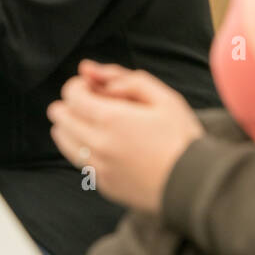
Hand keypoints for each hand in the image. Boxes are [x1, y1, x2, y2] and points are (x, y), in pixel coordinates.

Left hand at [47, 61, 204, 212]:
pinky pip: (82, 162)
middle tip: (100, 104)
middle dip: (74, 104)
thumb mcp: (162, 97)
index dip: (80, 85)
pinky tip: (114, 147)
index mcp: (110, 119)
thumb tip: (88, 69)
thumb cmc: (182, 136)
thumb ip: (123, 77)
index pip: (70, 94)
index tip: (97, 87)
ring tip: (101, 124)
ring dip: (73, 127)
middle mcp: (97, 145)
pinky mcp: (104, 185)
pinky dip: (88, 150)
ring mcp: (98, 168)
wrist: (195, 184)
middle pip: (59, 117)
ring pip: (64, 141)